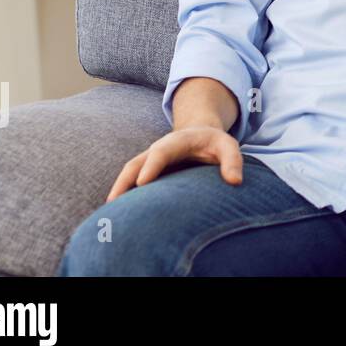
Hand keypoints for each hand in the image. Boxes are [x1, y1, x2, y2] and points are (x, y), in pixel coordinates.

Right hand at [106, 126, 242, 201]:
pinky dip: (123, 194)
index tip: (143, 183)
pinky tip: (118, 213)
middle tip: (114, 202)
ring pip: (129, 173)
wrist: (200, 133)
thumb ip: (233, 160)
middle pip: (136, 163)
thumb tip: (235, 181)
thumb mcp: (229, 146)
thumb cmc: (214, 142)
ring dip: (118, 190)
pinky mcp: (148, 171)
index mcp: (177, 141)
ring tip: (110, 212)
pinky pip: (131, 181)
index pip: (162, 152)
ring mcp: (150, 160)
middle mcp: (158, 150)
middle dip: (125, 181)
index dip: (152, 166)